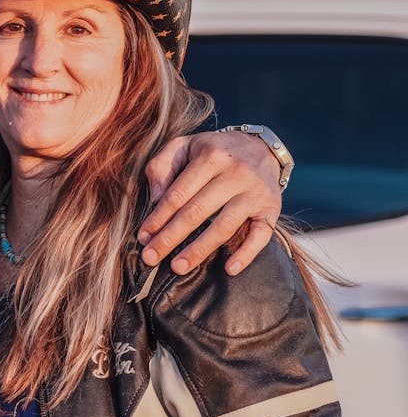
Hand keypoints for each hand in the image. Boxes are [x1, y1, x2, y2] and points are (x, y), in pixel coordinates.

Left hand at [139, 130, 281, 274]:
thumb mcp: (184, 146)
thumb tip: (155, 198)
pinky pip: (261, 235)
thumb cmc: (212, 151)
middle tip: (150, 258)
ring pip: (224, 226)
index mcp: (210, 156)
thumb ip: (162, 166)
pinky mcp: (272, 208)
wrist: (261, 148)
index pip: (178, 194)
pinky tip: (229, 270)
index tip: (143, 238)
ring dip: (199, 250)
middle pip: (196, 212)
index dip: (158, 218)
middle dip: (170, 238)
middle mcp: (235, 173)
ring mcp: (255, 192)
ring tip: (178, 267)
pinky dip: (246, 254)